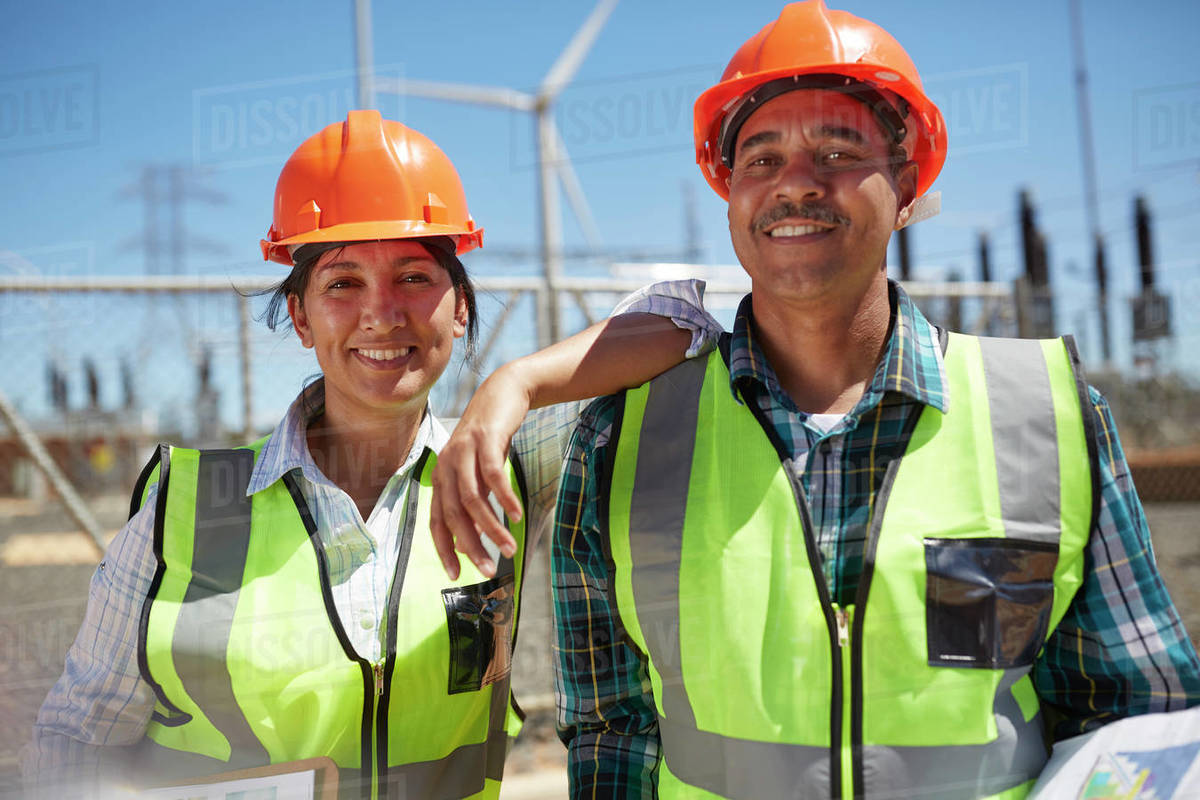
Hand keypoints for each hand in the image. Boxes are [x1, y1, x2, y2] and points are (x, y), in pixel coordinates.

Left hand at [431, 363, 528, 578]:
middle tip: (489, 570)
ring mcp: (463, 451)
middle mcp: (446, 466)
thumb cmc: (491, 438)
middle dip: (472, 546)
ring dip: (491, 527)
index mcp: (441, 477)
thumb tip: (466, 542)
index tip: (457, 576)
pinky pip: (492, 475)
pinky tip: (517, 515)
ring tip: (510, 547)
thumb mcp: (477, 472)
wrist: (503, 393)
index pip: (437, 522)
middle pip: (454, 515)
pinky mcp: (484, 439)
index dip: (445, 550)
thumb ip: (471, 503)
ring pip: (472, 499)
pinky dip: (504, 498)